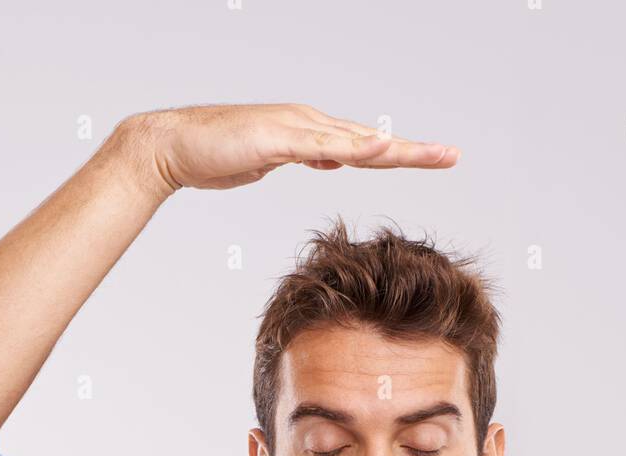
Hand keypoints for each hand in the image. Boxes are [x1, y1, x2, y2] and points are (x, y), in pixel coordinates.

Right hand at [119, 102, 459, 195]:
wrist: (173, 146)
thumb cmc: (216, 156)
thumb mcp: (271, 162)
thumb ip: (304, 157)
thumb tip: (332, 159)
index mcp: (310, 132)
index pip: (364, 145)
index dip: (400, 153)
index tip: (433, 160)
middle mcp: (309, 123)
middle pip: (371, 140)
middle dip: (413, 150)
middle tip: (452, 156)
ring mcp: (295, 128)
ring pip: (356, 140)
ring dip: (394, 148)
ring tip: (431, 155)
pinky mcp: (279, 138)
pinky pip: (325, 146)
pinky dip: (356, 149)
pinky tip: (381, 150)